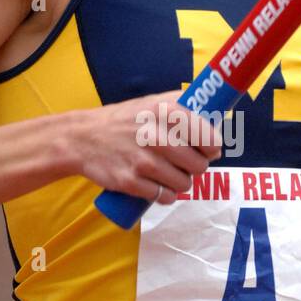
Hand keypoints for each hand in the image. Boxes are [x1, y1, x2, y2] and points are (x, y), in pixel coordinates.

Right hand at [76, 90, 222, 204]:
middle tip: (184, 163)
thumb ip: (183, 106)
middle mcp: (158, 136)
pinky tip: (157, 186)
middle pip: (199, 165)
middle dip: (195, 167)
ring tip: (169, 174)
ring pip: (184, 184)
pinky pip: (165, 197)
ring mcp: (144, 162)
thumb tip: (218, 115)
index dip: (211, 148)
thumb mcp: (153, 102)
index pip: (210, 140)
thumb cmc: (124, 120)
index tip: (206, 149)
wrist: (82, 138)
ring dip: (180, 183)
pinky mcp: (131, 182)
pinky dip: (165, 195)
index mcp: (167, 112)